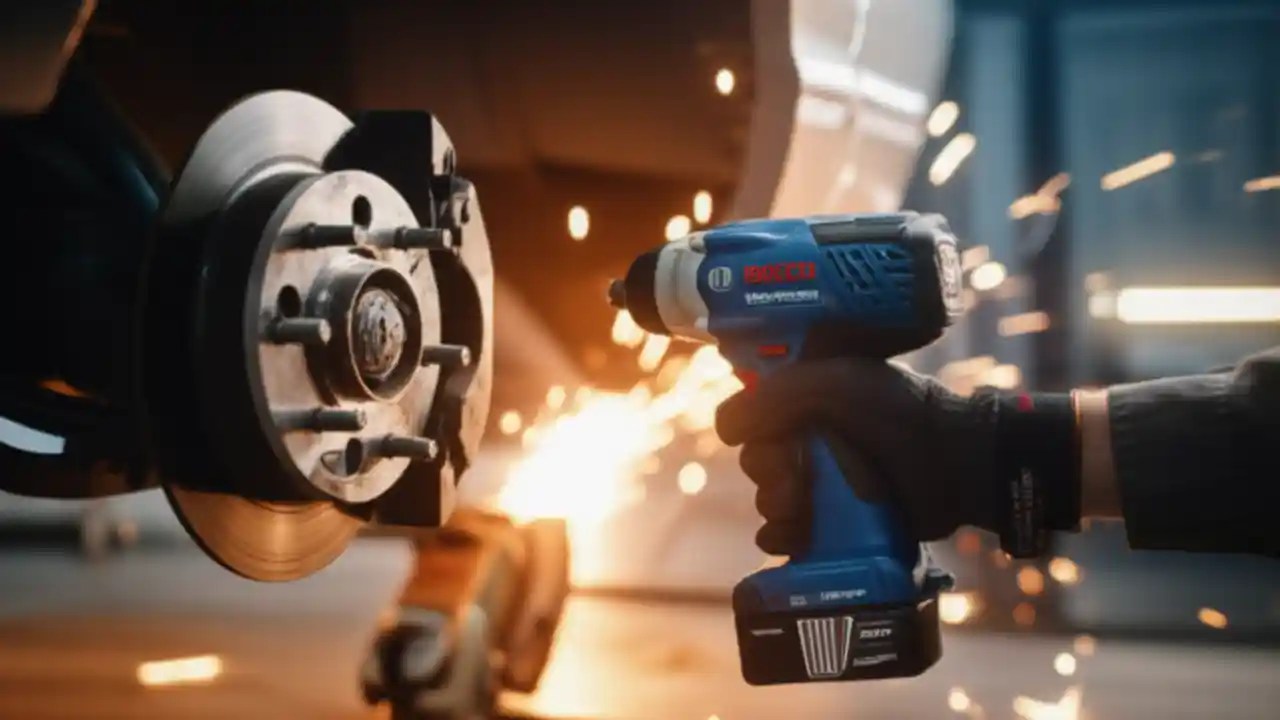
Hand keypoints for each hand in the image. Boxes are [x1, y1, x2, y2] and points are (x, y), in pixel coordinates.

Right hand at [715, 358, 998, 554]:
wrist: (956, 465)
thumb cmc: (899, 413)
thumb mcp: (834, 384)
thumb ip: (773, 396)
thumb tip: (725, 429)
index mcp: (807, 399)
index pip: (751, 411)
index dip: (750, 425)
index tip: (771, 434)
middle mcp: (810, 438)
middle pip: (756, 457)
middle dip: (768, 470)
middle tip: (796, 477)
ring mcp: (822, 481)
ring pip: (767, 498)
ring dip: (776, 505)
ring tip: (804, 507)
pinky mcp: (833, 522)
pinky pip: (783, 534)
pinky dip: (781, 536)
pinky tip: (795, 533)